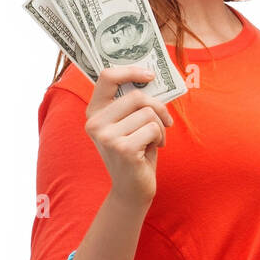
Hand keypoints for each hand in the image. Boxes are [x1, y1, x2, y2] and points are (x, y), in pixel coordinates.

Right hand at [84, 63, 173, 206]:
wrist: (132, 189)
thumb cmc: (136, 151)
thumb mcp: (130, 124)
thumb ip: (133, 104)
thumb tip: (151, 77)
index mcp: (94, 112)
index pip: (107, 77)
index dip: (130, 71)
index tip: (150, 75)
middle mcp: (95, 123)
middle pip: (137, 96)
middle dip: (158, 108)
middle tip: (165, 122)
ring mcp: (107, 136)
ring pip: (148, 113)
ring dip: (160, 127)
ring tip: (155, 140)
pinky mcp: (122, 148)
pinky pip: (153, 129)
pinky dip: (161, 137)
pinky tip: (154, 149)